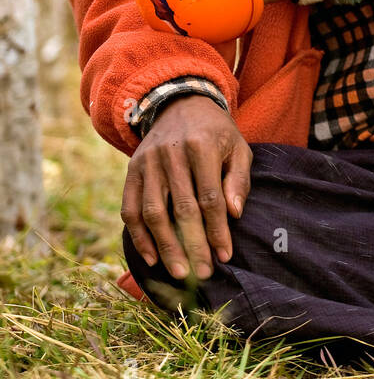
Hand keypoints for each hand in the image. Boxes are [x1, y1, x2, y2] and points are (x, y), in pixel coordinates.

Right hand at [121, 95, 251, 279]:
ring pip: (153, 212)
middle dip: (193, 246)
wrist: (179, 104)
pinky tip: (152, 257)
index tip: (224, 256)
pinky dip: (139, 236)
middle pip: (182, 210)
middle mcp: (171, 154)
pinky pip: (130, 209)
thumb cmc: (215, 133)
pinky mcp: (132, 170)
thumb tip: (234, 214)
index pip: (209, 198)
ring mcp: (147, 162)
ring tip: (179, 272)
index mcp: (201, 146)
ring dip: (165, 246)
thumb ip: (238, 179)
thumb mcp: (237, 147)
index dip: (217, 230)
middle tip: (203, 274)